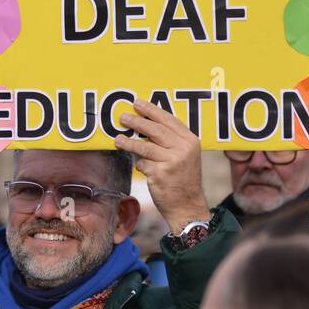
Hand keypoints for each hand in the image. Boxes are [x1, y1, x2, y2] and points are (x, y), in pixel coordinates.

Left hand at [114, 99, 206, 231]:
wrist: (187, 205)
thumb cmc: (183, 178)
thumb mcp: (186, 156)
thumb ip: (172, 140)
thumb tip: (146, 123)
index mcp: (191, 141)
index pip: (169, 120)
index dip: (152, 110)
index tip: (138, 103)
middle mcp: (183, 149)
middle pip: (156, 130)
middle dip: (137, 122)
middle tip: (123, 117)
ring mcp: (172, 161)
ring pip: (145, 146)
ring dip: (129, 142)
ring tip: (118, 139)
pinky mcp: (160, 174)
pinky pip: (142, 164)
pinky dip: (139, 164)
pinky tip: (141, 167)